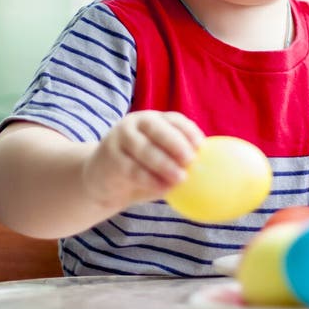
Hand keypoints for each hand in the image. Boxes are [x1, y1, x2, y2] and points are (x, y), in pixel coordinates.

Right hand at [82, 111, 204, 212]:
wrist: (100, 179)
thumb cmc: (140, 168)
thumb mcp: (157, 156)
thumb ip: (177, 158)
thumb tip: (208, 168)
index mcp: (153, 120)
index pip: (174, 120)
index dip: (188, 131)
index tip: (201, 146)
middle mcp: (135, 124)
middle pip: (158, 129)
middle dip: (176, 143)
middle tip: (190, 160)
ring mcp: (120, 139)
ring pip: (144, 149)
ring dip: (164, 164)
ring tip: (180, 178)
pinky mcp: (111, 158)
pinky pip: (133, 169)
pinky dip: (150, 179)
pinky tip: (163, 189)